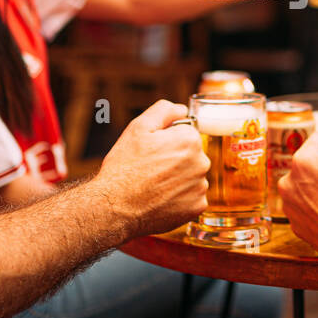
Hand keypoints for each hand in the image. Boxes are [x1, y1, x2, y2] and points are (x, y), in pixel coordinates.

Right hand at [95, 99, 209, 238]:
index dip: (167, 142)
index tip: (152, 152)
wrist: (115, 207)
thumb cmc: (124, 167)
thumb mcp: (138, 128)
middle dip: (175, 159)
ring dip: (178, 179)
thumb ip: (164, 111)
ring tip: (154, 186)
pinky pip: (192, 197)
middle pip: (191, 155)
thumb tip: (183, 110)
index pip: (186, 134)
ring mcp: (200, 187)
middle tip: (151, 170)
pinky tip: (162, 199)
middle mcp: (201, 162)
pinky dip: (180, 199)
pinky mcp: (197, 207)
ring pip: (192, 177)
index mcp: (189, 140)